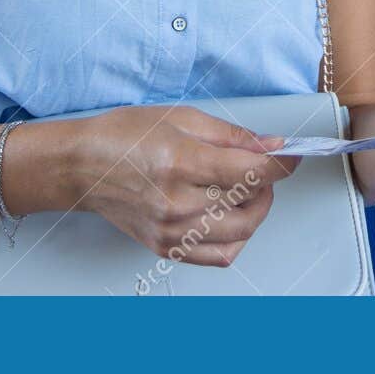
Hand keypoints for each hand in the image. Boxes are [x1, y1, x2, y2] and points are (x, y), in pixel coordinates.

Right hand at [58, 106, 299, 266]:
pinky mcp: (166, 247)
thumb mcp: (183, 118)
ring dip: (255, 210)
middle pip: (251, 203)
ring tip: (242, 190)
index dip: (281, 163)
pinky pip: (219, 256)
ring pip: (241, 232)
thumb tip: (271, 145)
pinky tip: (228, 216)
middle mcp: (178, 202)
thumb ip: (232, 136)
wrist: (83, 166)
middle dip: (267, 184)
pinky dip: (236, 238)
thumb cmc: (125, 136)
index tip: (291, 156)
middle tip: (260, 167)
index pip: (252, 171)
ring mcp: (172, 230)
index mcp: (182, 162)